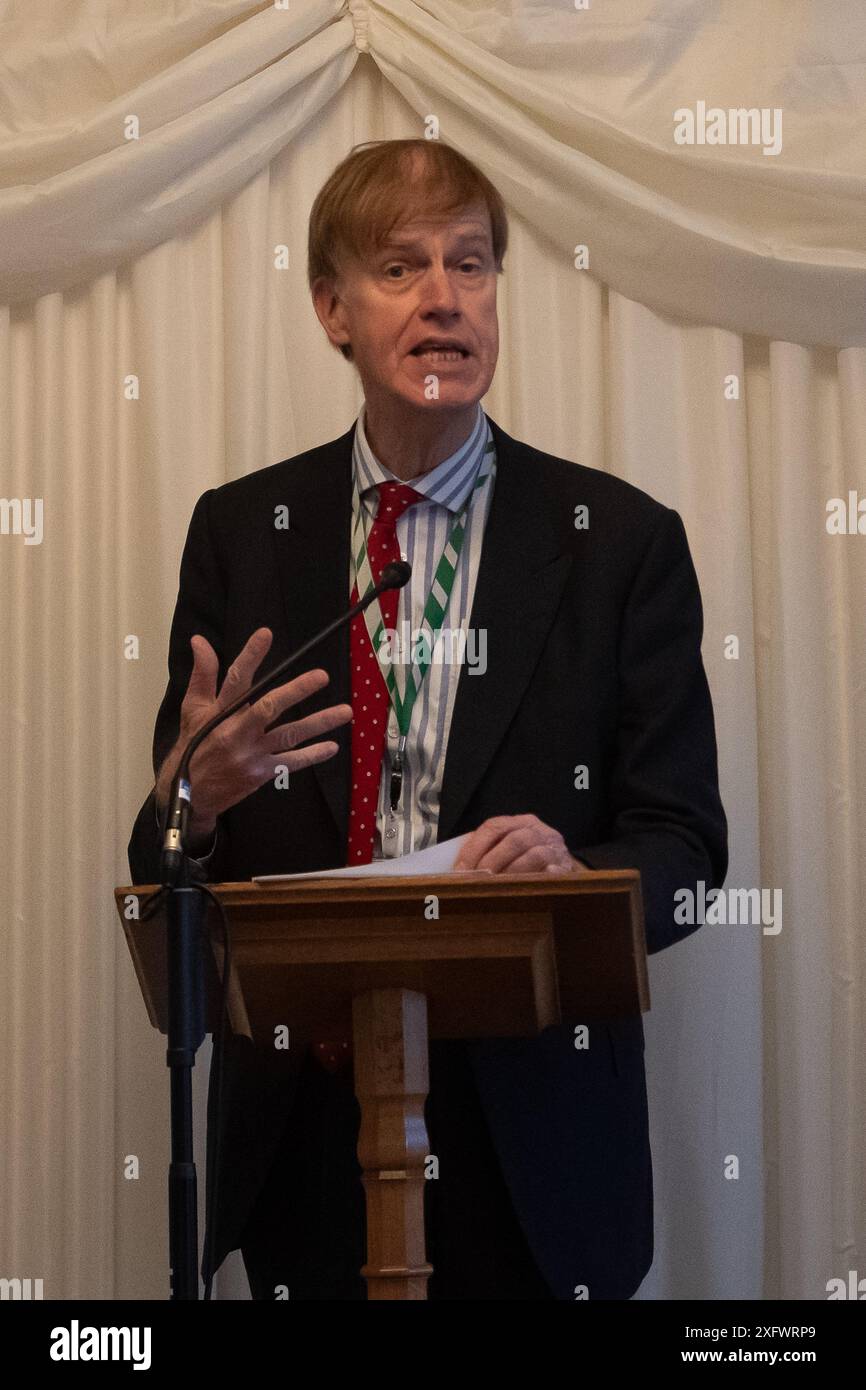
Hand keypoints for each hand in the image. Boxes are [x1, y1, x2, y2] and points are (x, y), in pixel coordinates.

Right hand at [155, 627, 352, 841]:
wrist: (189, 792)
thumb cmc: (193, 743)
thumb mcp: (192, 707)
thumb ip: (202, 673)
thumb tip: (199, 640)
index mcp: (219, 711)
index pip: (236, 679)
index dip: (250, 656)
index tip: (266, 634)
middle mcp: (236, 731)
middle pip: (269, 707)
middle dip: (296, 691)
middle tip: (321, 677)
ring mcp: (251, 754)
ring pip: (288, 734)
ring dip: (319, 723)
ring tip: (345, 711)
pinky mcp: (261, 773)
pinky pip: (290, 762)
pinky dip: (312, 755)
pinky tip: (332, 746)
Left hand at [452, 814, 590, 873]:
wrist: (563, 864)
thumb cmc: (527, 857)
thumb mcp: (508, 844)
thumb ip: (487, 848)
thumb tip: (457, 868)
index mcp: (520, 822)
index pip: (493, 827)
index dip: (475, 848)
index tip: (461, 869)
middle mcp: (539, 831)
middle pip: (514, 840)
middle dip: (492, 862)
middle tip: (477, 880)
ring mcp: (555, 849)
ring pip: (534, 855)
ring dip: (512, 872)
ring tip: (497, 887)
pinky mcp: (566, 868)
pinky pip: (555, 872)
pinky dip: (542, 877)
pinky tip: (529, 885)